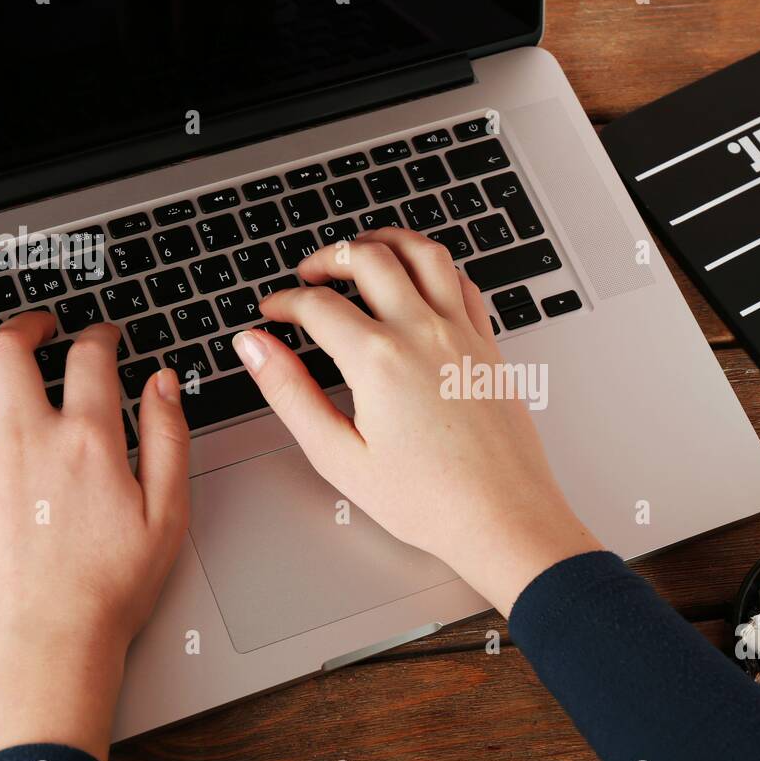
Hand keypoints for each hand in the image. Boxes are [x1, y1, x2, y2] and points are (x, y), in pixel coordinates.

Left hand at [0, 311, 189, 760]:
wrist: (46, 650)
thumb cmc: (109, 593)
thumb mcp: (168, 515)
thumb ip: (168, 440)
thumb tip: (165, 386)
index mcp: (87, 442)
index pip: (90, 359)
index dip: (101, 336)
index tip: (106, 337)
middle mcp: (26, 440)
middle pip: (12, 352)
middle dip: (26, 325)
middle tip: (38, 325)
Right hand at [231, 228, 600, 615]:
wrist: (504, 518)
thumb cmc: (430, 501)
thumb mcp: (340, 456)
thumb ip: (291, 394)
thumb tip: (256, 348)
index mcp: (379, 360)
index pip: (317, 305)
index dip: (284, 302)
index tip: (272, 312)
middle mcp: (423, 333)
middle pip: (369, 258)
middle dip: (329, 256)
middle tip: (309, 273)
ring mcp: (463, 334)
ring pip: (424, 253)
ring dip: (386, 241)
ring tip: (362, 251)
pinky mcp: (489, 346)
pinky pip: (463, 282)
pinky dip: (435, 266)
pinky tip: (421, 279)